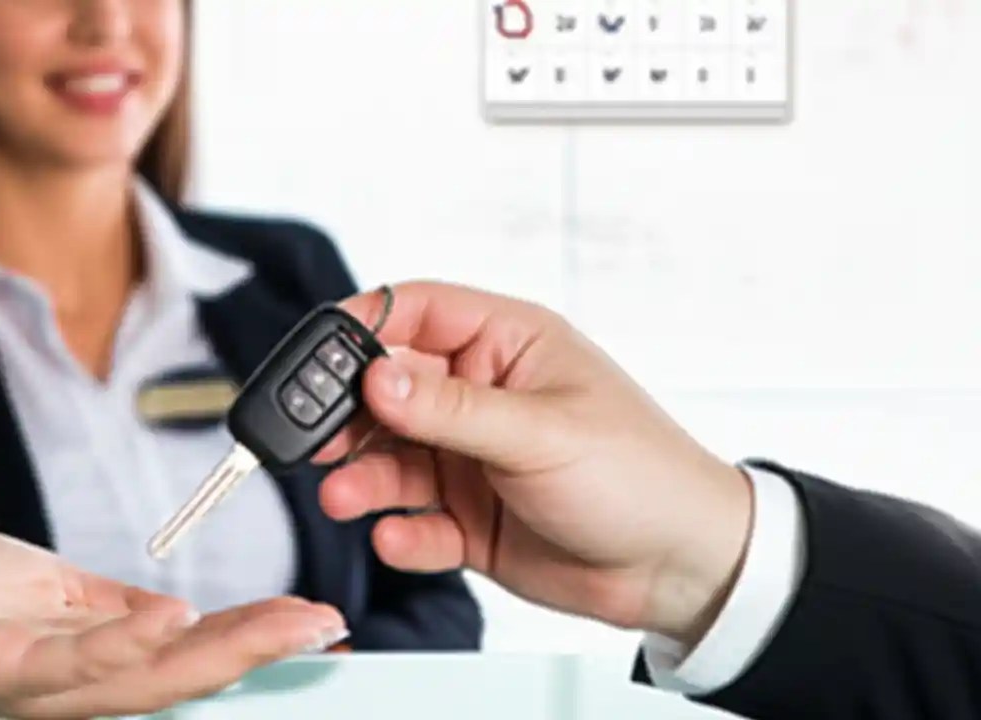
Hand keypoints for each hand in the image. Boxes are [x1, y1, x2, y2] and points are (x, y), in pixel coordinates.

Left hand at [0, 522, 345, 718]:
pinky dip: (126, 643)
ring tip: (281, 623)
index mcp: (93, 666)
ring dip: (220, 650)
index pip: (191, 657)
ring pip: (145, 679)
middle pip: (184, 675)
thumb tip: (185, 610)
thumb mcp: (54, 591)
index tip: (318, 620)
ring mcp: (36, 687)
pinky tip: (175, 618)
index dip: (257, 639)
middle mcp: (73, 691)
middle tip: (325, 626)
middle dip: (262, 648)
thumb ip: (117, 606)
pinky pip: (70, 663)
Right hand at [317, 282, 751, 646]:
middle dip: (349, 417)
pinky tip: (399, 539)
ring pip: (393, 459)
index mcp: (507, 347)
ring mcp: (472, 458)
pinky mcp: (469, 517)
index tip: (315, 356)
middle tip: (315, 443)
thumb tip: (375, 378)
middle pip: (387, 392)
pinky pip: (416, 520)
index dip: (361, 326)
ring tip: (344, 497)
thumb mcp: (540, 434)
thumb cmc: (639, 476)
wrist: (680, 569)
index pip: (417, 314)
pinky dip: (402, 532)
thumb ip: (451, 411)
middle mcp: (481, 397)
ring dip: (363, 478)